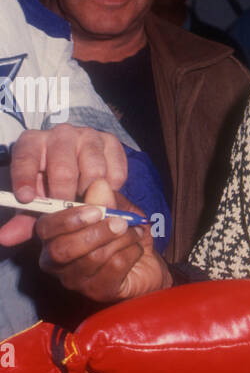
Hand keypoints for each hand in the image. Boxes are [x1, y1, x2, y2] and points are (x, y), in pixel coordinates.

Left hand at [0, 125, 128, 247]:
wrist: (84, 170)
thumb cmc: (53, 185)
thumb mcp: (37, 201)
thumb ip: (24, 219)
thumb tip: (6, 237)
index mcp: (33, 143)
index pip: (25, 157)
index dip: (24, 178)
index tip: (26, 199)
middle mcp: (60, 134)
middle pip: (63, 169)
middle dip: (65, 197)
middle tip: (67, 213)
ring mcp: (88, 136)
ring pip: (94, 172)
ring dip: (91, 194)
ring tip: (85, 201)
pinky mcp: (111, 142)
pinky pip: (115, 173)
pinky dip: (111, 190)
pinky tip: (102, 191)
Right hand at [34, 177, 171, 302]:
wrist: (147, 264)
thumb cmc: (123, 235)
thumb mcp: (117, 210)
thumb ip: (105, 199)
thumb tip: (100, 184)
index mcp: (53, 237)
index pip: (45, 229)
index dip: (68, 219)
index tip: (96, 210)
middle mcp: (57, 262)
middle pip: (62, 249)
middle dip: (95, 232)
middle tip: (120, 222)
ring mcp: (76, 281)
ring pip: (92, 258)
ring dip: (120, 240)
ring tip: (135, 231)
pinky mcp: (99, 292)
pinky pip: (113, 268)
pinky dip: (131, 252)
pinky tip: (137, 248)